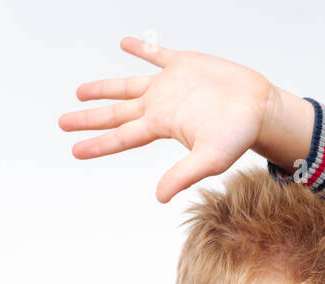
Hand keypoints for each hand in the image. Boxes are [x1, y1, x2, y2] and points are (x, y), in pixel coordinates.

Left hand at [58, 36, 275, 203]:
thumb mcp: (210, 159)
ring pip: (128, 85)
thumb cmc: (239, 135)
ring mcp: (170, 84)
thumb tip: (159, 198)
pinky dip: (141, 48)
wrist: (260, 106)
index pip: (121, 136)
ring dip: (105, 88)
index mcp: (162, 125)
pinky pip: (157, 54)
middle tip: (63, 122)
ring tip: (81, 90)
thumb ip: (183, 175)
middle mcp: (160, 106)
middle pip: (116, 113)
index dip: (97, 143)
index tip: (74, 149)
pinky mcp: (185, 64)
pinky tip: (126, 44)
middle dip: (89, 117)